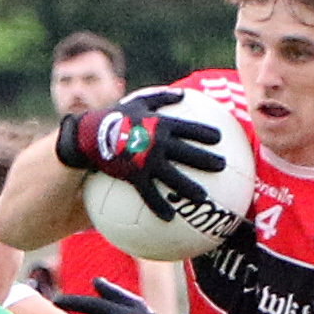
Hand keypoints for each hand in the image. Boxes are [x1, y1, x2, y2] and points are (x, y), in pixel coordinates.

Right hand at [55, 89, 224, 220]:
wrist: (90, 136)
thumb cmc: (114, 117)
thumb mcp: (137, 102)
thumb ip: (161, 99)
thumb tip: (182, 95)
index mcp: (161, 124)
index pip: (189, 128)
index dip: (205, 133)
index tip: (220, 138)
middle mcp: (158, 143)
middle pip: (188, 153)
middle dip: (207, 160)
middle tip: (222, 166)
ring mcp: (147, 161)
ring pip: (173, 177)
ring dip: (189, 188)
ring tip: (204, 198)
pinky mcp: (135, 176)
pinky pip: (149, 195)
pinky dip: (159, 206)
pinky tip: (169, 218)